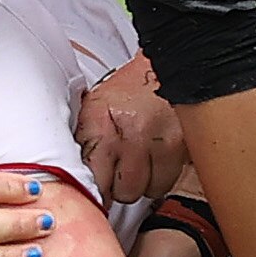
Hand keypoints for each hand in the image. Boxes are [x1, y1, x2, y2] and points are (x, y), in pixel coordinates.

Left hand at [69, 57, 181, 201]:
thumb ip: (87, 143)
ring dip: (144, 183)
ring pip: (147, 191)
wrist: (167, 65)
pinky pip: (167, 183)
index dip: (95, 190)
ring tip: (142, 160)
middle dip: (121, 185)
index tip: (97, 191)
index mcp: (98, 123)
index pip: (91, 178)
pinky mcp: (179, 147)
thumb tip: (76, 180)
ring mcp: (156, 142)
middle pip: (122, 191)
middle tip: (122, 168)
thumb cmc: (130, 89)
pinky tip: (158, 159)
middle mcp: (127, 134)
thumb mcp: (96, 108)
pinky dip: (162, 177)